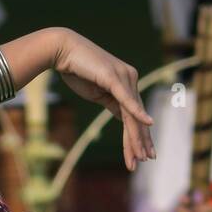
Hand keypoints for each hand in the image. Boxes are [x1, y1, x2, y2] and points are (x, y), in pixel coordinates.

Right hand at [52, 29, 155, 170]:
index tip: (142, 155)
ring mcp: (124, 78)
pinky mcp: (114, 78)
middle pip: (137, 117)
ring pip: (132, 114)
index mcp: (126, 83)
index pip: (134, 115)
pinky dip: (137, 112)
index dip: (138, 136)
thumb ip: (112, 103)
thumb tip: (122, 116)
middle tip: (147, 160)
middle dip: (141, 141)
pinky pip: (127, 100)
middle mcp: (130, 79)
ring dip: (137, 137)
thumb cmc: (76, 70)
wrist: (63, 50)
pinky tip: (148, 124)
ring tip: (141, 156)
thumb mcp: (97, 92)